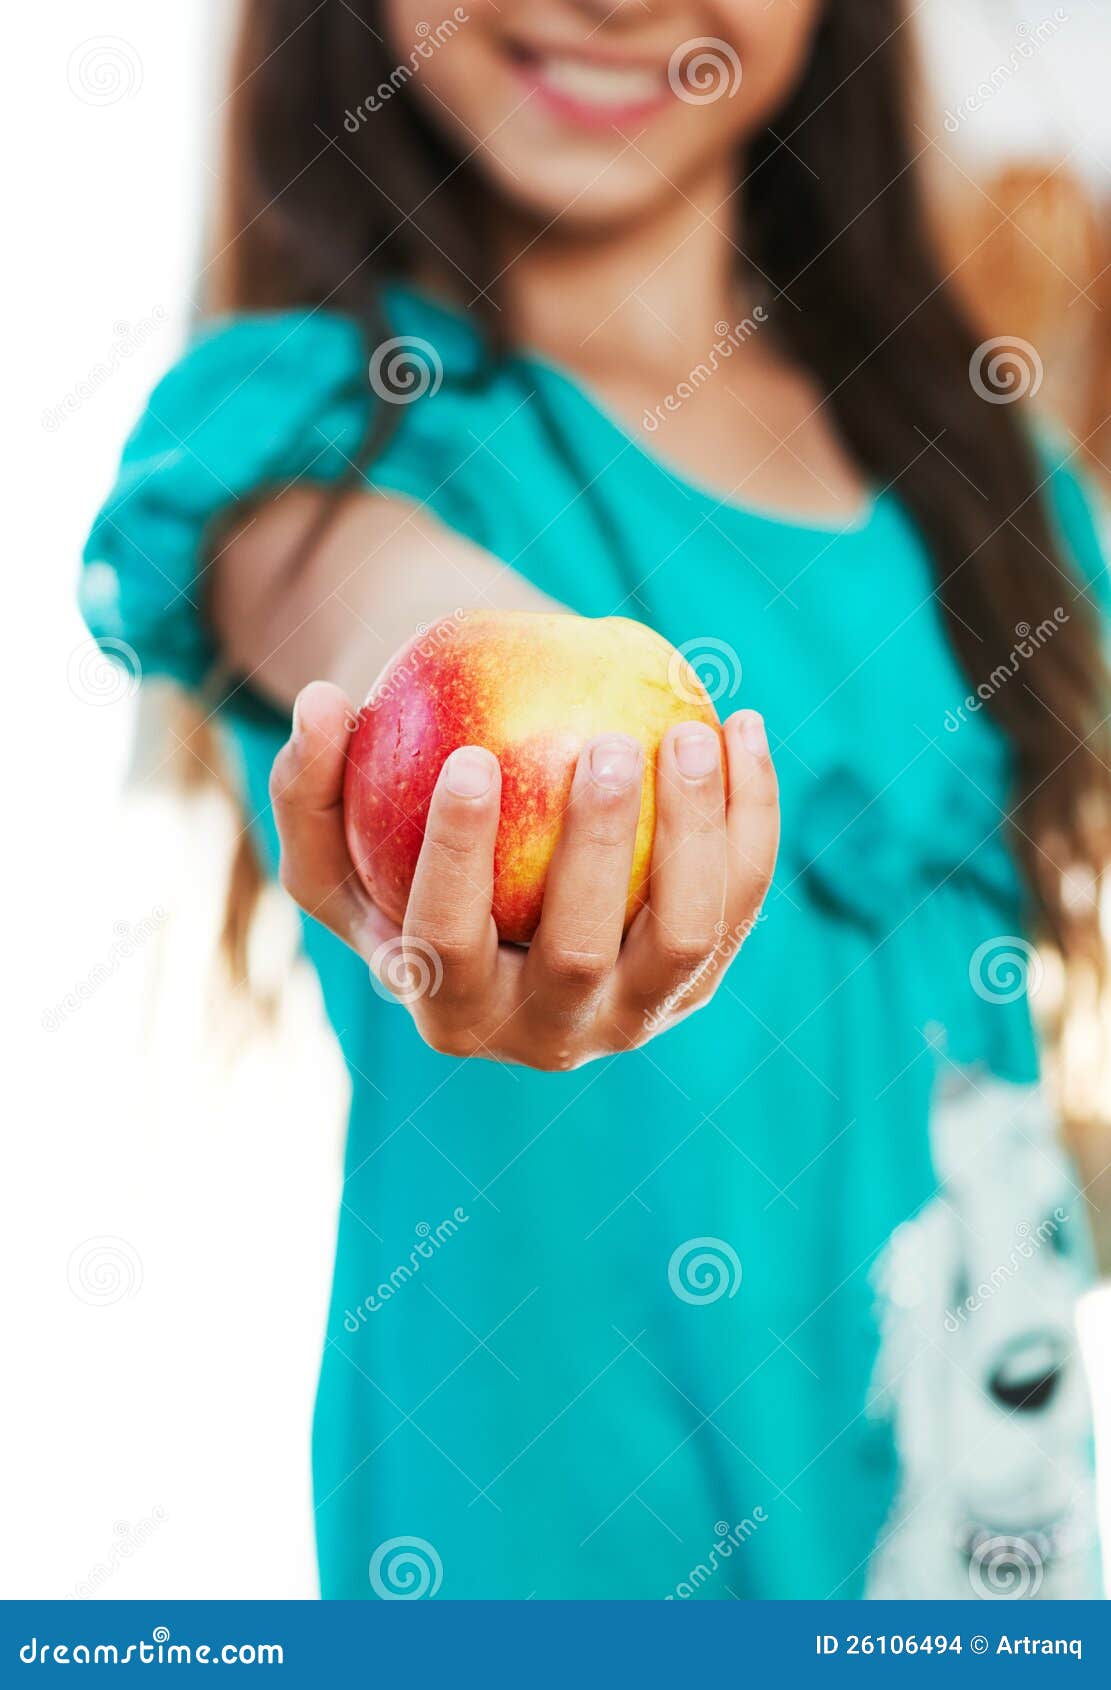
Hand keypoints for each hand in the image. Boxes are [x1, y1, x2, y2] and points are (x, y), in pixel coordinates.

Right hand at [270, 681, 778, 1069]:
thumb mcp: (335, 835)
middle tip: (604, 745)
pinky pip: (740, 898)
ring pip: (682, 940)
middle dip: (593, 853)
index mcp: (449, 1013)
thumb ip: (310, 783)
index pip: (448, 948)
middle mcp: (546, 1035)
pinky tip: (743, 726)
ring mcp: (633, 1015)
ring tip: (689, 735)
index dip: (455, 861)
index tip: (468, 761)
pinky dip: (752, 817)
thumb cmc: (397, 856)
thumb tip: (320, 704)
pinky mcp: (698, 980)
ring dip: (694, 838)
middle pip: (578, 958)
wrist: (502, 896)